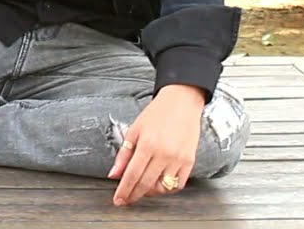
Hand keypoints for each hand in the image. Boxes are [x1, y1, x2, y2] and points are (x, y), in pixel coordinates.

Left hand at [108, 85, 205, 205]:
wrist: (181, 103)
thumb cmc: (156, 114)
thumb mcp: (134, 130)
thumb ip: (123, 155)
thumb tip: (113, 175)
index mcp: (147, 144)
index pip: (132, 175)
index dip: (124, 190)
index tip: (118, 200)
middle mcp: (164, 154)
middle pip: (146, 184)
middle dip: (133, 195)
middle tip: (126, 200)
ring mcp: (178, 159)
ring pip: (162, 187)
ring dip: (149, 192)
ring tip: (141, 189)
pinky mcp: (190, 161)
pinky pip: (178, 184)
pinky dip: (167, 189)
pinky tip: (158, 185)